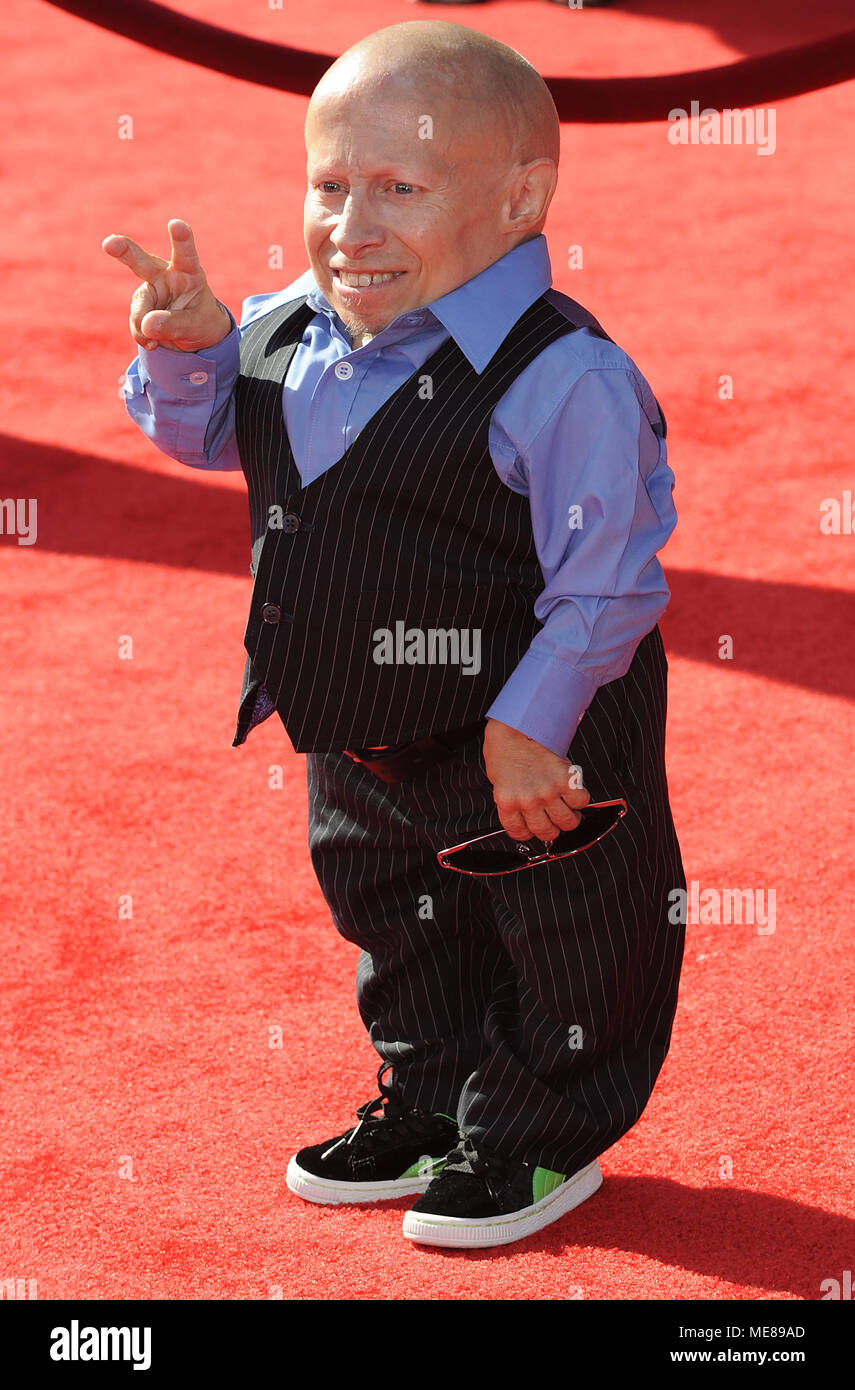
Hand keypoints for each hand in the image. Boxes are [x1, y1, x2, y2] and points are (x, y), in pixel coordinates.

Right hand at [101, 218, 231, 352]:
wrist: (193, 335)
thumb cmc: (200, 321)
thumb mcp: (196, 326)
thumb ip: (174, 324)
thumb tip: (147, 325)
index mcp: (187, 271)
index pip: (185, 254)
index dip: (181, 239)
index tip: (176, 224)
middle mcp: (164, 275)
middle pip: (142, 261)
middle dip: (125, 251)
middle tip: (110, 243)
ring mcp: (149, 289)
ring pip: (139, 307)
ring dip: (145, 325)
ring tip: (157, 339)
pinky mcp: (140, 306)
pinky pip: (136, 323)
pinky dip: (142, 336)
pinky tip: (153, 342)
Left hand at [482, 717, 590, 841]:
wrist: (514, 726)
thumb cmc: (504, 750)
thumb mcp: (499, 782)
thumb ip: (513, 803)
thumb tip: (527, 816)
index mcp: (507, 803)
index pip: (522, 834)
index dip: (531, 832)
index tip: (535, 827)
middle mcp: (527, 801)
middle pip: (549, 833)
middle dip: (553, 828)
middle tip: (555, 818)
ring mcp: (547, 791)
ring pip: (568, 821)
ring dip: (570, 817)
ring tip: (568, 808)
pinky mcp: (564, 779)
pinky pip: (581, 800)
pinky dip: (581, 799)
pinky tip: (574, 792)